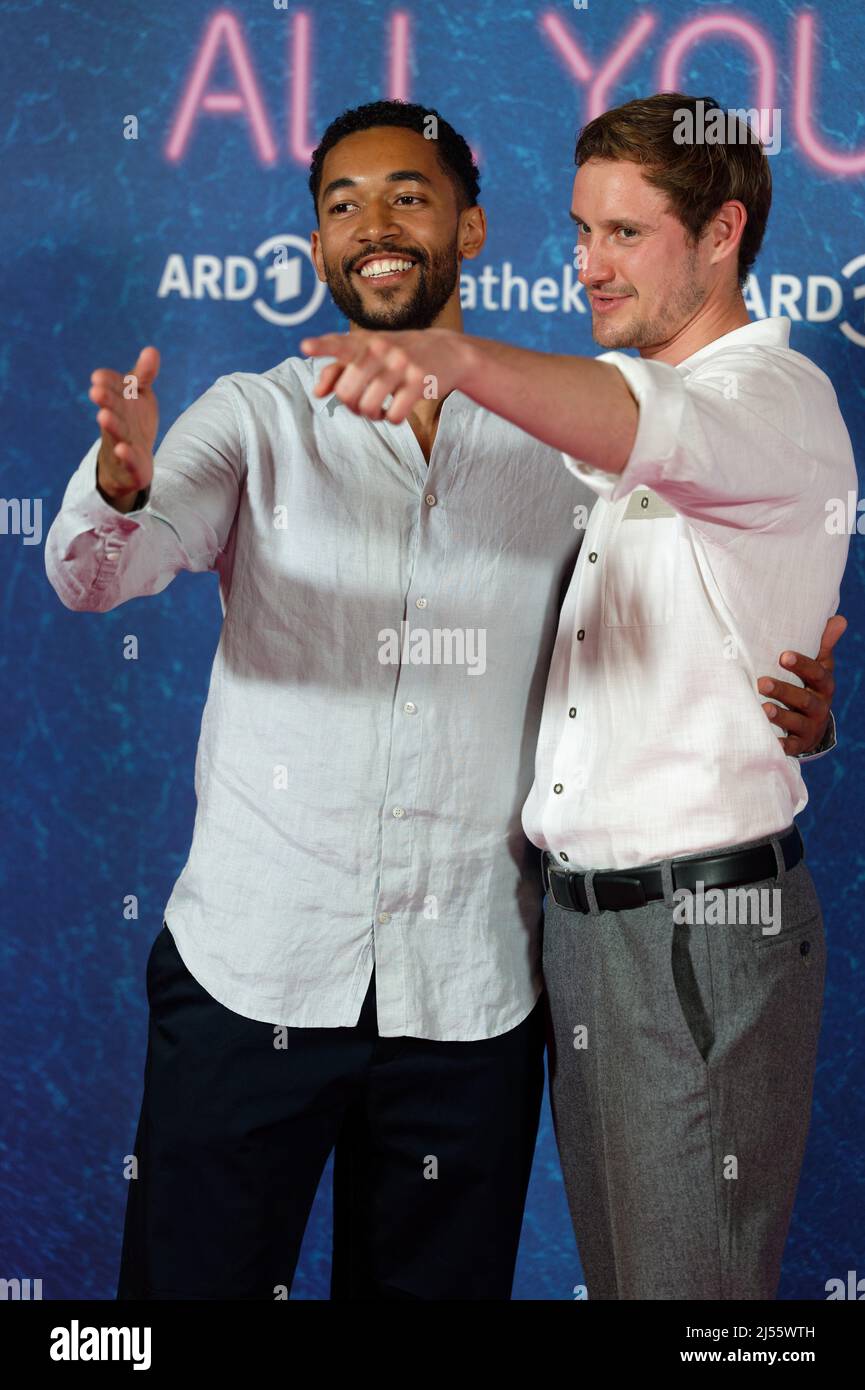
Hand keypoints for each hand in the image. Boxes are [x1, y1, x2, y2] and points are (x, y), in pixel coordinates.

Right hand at [89, 345, 159, 507]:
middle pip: (112, 409)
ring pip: (115, 434)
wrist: (129, 460)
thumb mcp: (138, 396)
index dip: (107, 382)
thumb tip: (151, 350)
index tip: (98, 376)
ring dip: (110, 425)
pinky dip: (125, 455)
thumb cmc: (132, 421)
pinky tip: (122, 449)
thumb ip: (143, 376)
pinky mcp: (130, 465)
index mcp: (119, 402)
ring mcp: (121, 443)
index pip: (113, 389)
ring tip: (103, 416)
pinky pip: (128, 461)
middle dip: (105, 400)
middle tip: (96, 391)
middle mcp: (117, 421)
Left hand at [300, 328, 463, 422]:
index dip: (322, 346)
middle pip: (347, 392)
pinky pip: (394, 415)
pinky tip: (393, 413)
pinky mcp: (419, 383)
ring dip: (370, 415)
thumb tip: (316, 392)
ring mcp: (402, 365)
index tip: (305, 346)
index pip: (340, 344)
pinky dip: (390, 420)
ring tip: (377, 410)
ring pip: (368, 406)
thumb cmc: (399, 354)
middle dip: (350, 406)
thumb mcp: (371, 353)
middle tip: (359, 405)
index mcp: (367, 341)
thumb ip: (340, 368)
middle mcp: (382, 350)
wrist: (448, 351)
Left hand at [757, 614, 845, 754]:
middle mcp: (819, 705)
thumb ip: (824, 644)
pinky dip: (782, 745)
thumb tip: (839, 619)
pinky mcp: (799, 743)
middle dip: (784, 691)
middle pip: (804, 699)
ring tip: (762, 708)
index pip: (817, 673)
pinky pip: (791, 746)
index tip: (784, 655)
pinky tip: (771, 742)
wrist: (814, 725)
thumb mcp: (820, 666)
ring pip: (796, 722)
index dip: (802, 665)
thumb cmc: (810, 687)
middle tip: (762, 683)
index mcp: (823, 685)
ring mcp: (809, 726)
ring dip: (779, 716)